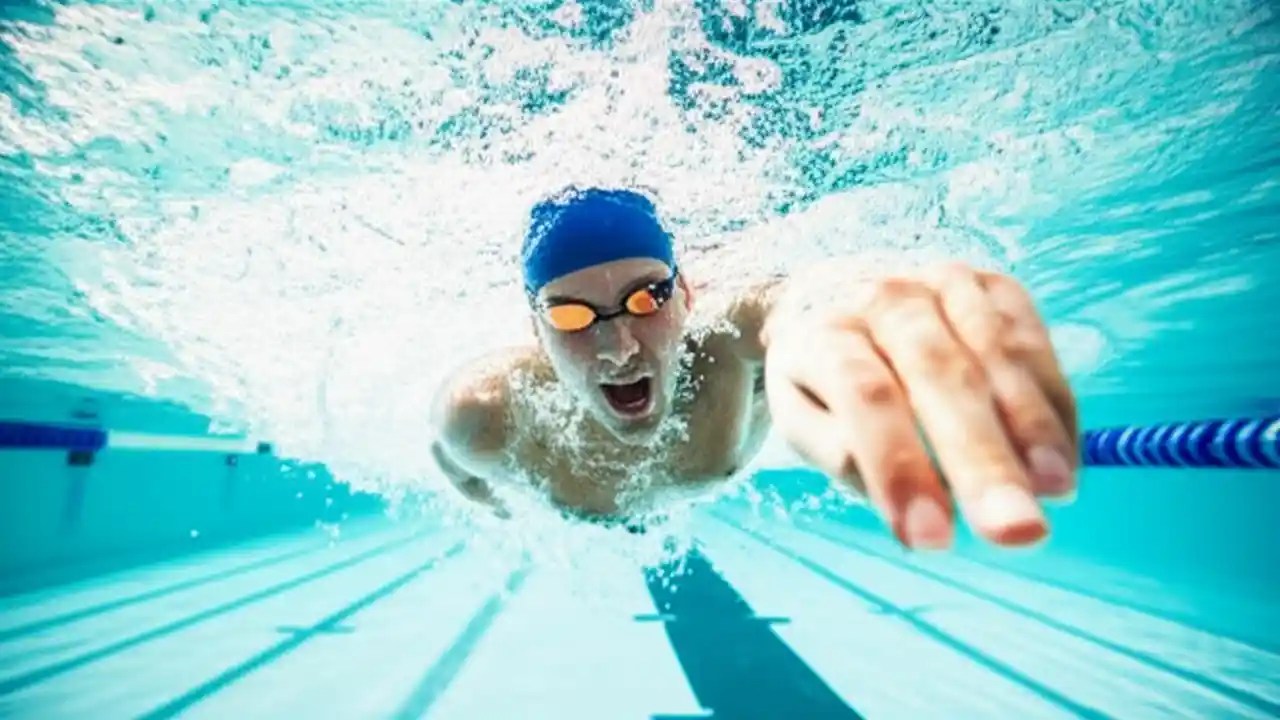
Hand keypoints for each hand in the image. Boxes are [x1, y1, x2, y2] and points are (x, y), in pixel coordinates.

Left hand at [764, 263, 1076, 548]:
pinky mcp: (995, 287)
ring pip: (996, 352)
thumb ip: (834, 449)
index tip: (930, 539)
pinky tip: (1064, 460)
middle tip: (1015, 530)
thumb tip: (895, 487)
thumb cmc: (822, 376)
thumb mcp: (799, 414)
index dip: (900, 466)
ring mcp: (945, 285)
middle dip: (982, 460)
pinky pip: (1033, 342)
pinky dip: (1053, 402)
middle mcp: (887, 298)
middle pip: (940, 375)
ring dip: (1032, 426)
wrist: (834, 291)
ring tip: (1056, 491)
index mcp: (827, 332)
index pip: (865, 396)